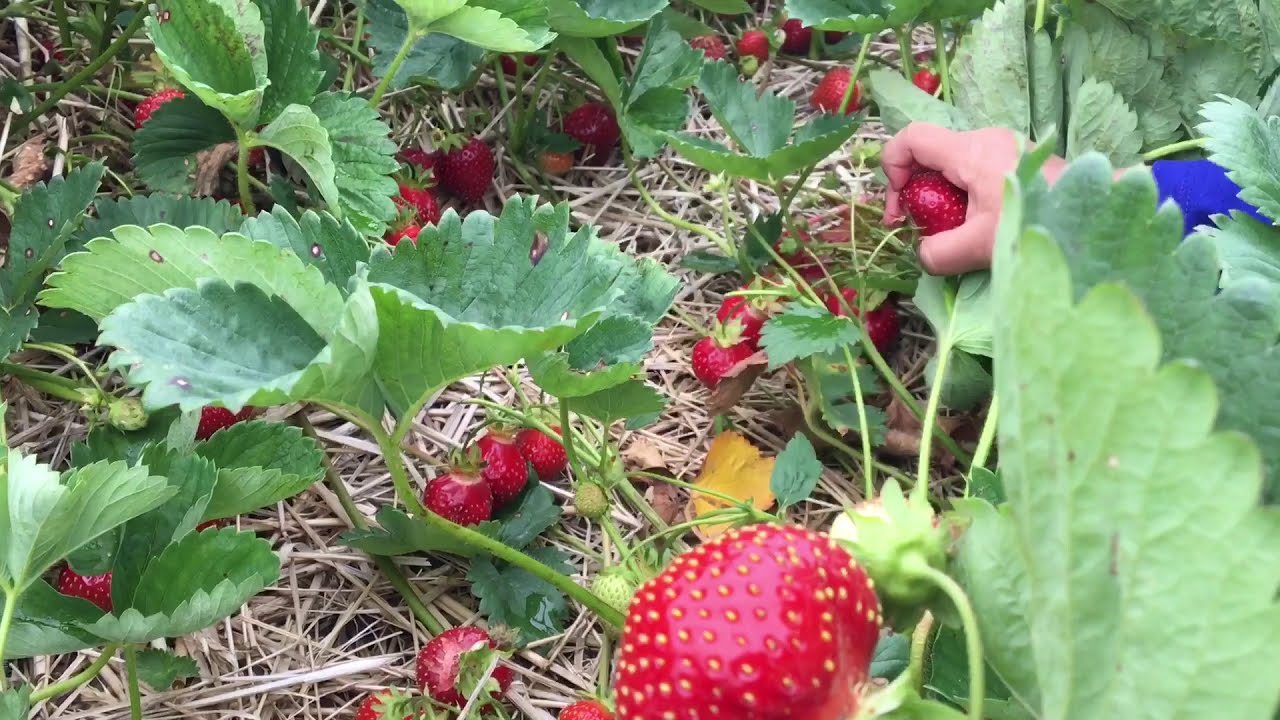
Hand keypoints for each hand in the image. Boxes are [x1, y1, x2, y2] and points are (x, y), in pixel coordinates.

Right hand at [882, 123, 1066, 274]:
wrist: (1097, 214)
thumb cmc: (1040, 220)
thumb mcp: (983, 244)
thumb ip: (941, 253)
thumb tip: (924, 255)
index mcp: (970, 151)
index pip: (911, 138)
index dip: (892, 168)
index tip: (899, 205)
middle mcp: (984, 141)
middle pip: (929, 156)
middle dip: (916, 192)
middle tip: (920, 227)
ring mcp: (1002, 148)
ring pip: (952, 167)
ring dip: (942, 199)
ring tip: (953, 232)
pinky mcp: (1016, 161)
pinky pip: (974, 173)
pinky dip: (965, 198)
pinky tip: (979, 226)